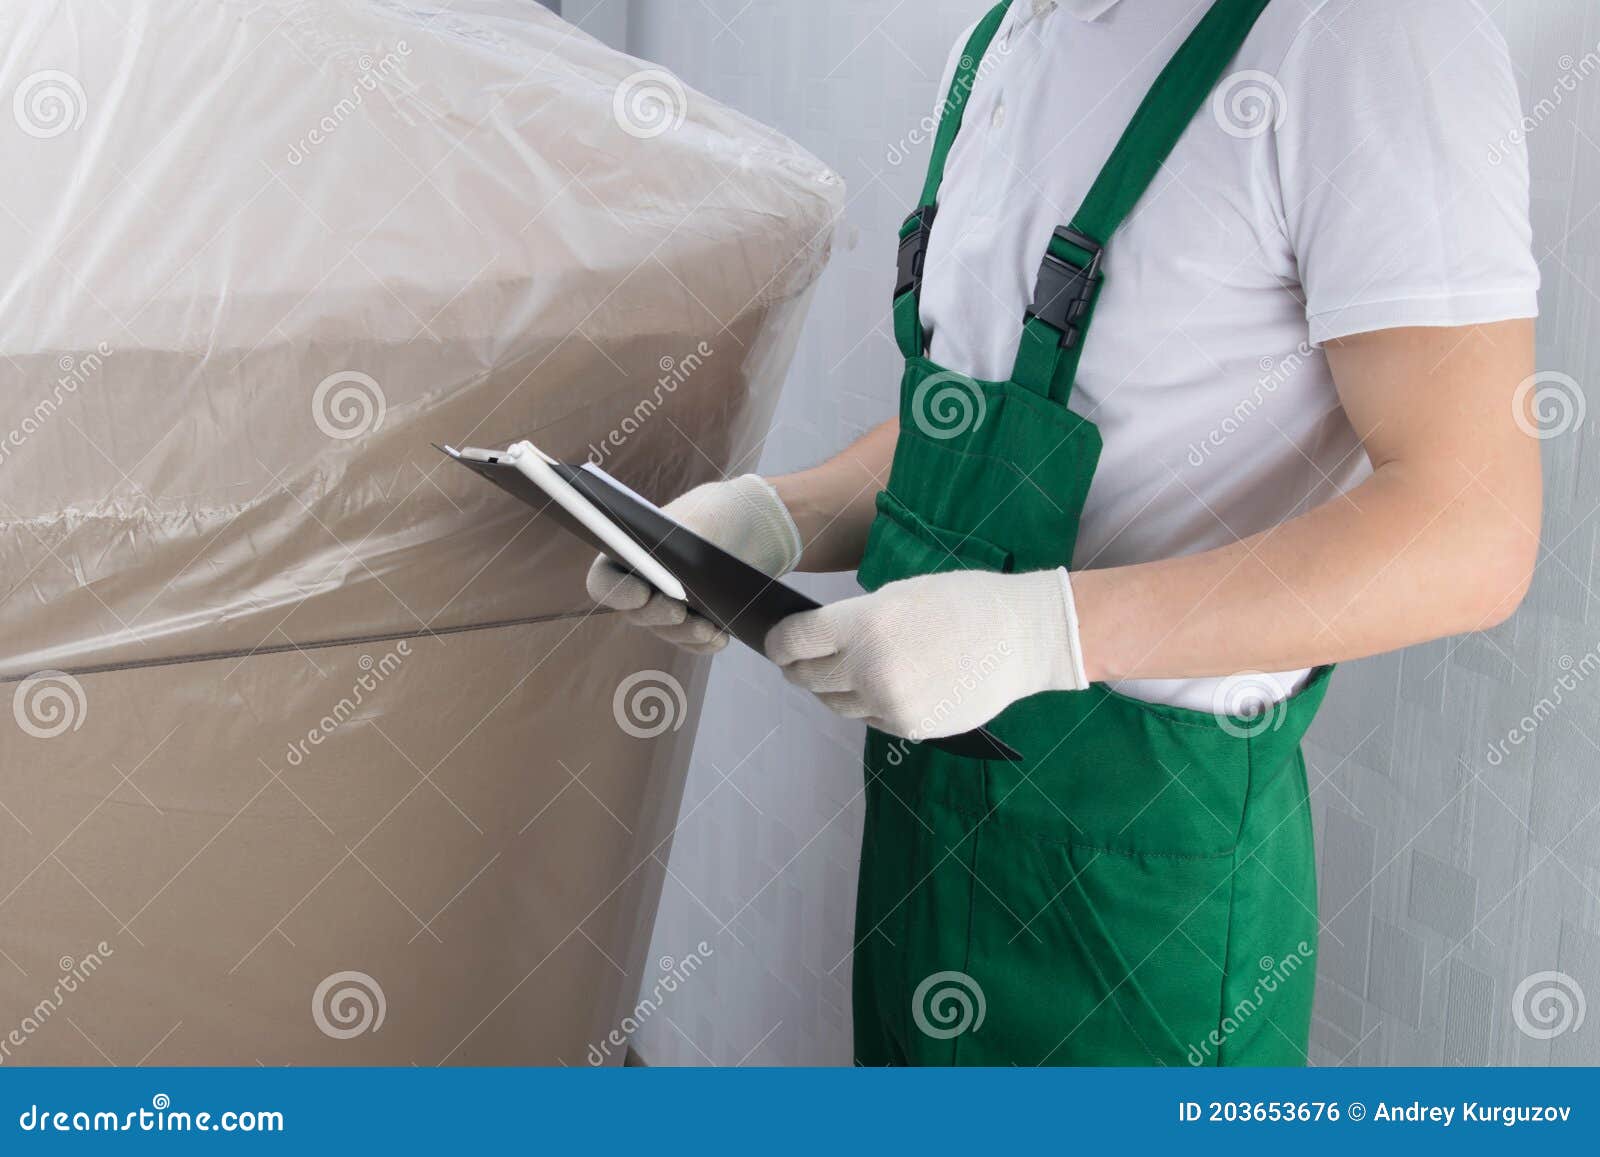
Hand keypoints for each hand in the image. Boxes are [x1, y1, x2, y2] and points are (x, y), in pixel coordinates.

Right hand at [586, 474, 801, 653]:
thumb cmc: (715, 514)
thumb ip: (675, 538)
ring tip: (707, 626)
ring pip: (667, 631)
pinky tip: (721, 637)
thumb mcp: (698, 517)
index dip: (618, 592)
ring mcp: (665, 608)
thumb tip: (663, 564)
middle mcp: (640, 585)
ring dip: (685, 632)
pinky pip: (692, 643)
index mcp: (626, 555)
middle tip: (677, 610)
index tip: (642, 592)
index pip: (604, 582)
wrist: (752, 529)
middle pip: (636, 613)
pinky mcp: (692, 624)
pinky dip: (705, 642)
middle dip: (657, 614)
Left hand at [765, 568, 1087, 738]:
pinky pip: (869, 718)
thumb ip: (852, 622)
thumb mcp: (896, 595)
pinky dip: (868, 704)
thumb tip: (816, 642)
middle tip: (798, 660)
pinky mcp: (909, 727)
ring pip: (835, 703)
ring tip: (844, 672)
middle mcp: (869, 668)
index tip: (776, 642)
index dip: (778, 643)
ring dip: (832, 688)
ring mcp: (888, 703)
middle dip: (798, 668)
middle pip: (807, 678)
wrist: (1021, 637)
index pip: (793, 642)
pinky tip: (884, 685)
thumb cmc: (961, 603)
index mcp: (862, 625)